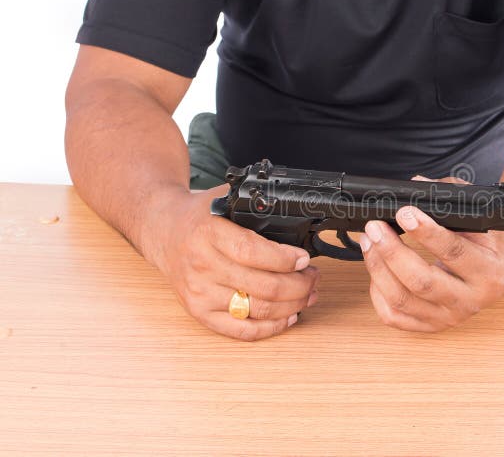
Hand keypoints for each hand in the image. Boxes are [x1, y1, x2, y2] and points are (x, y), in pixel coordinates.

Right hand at [142, 185, 319, 340]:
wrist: (164, 231)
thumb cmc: (200, 216)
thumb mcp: (224, 199)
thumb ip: (256, 208)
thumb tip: (298, 222)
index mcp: (209, 233)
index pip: (254, 253)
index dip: (286, 260)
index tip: (305, 259)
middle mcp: (202, 265)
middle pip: (264, 286)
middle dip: (300, 285)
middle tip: (313, 277)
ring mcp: (200, 293)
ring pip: (259, 309)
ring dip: (294, 305)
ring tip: (308, 294)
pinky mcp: (199, 312)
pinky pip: (242, 330)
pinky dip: (272, 327)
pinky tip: (289, 316)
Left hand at [359, 177, 503, 331]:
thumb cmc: (490, 238)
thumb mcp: (482, 212)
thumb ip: (451, 196)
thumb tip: (416, 185)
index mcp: (489, 271)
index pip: (454, 253)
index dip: (426, 233)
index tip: (404, 212)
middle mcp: (471, 300)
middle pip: (422, 282)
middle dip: (392, 252)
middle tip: (375, 226)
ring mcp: (449, 317)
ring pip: (402, 300)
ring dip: (378, 268)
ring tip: (369, 241)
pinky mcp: (431, 325)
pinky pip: (393, 316)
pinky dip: (377, 292)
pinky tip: (376, 269)